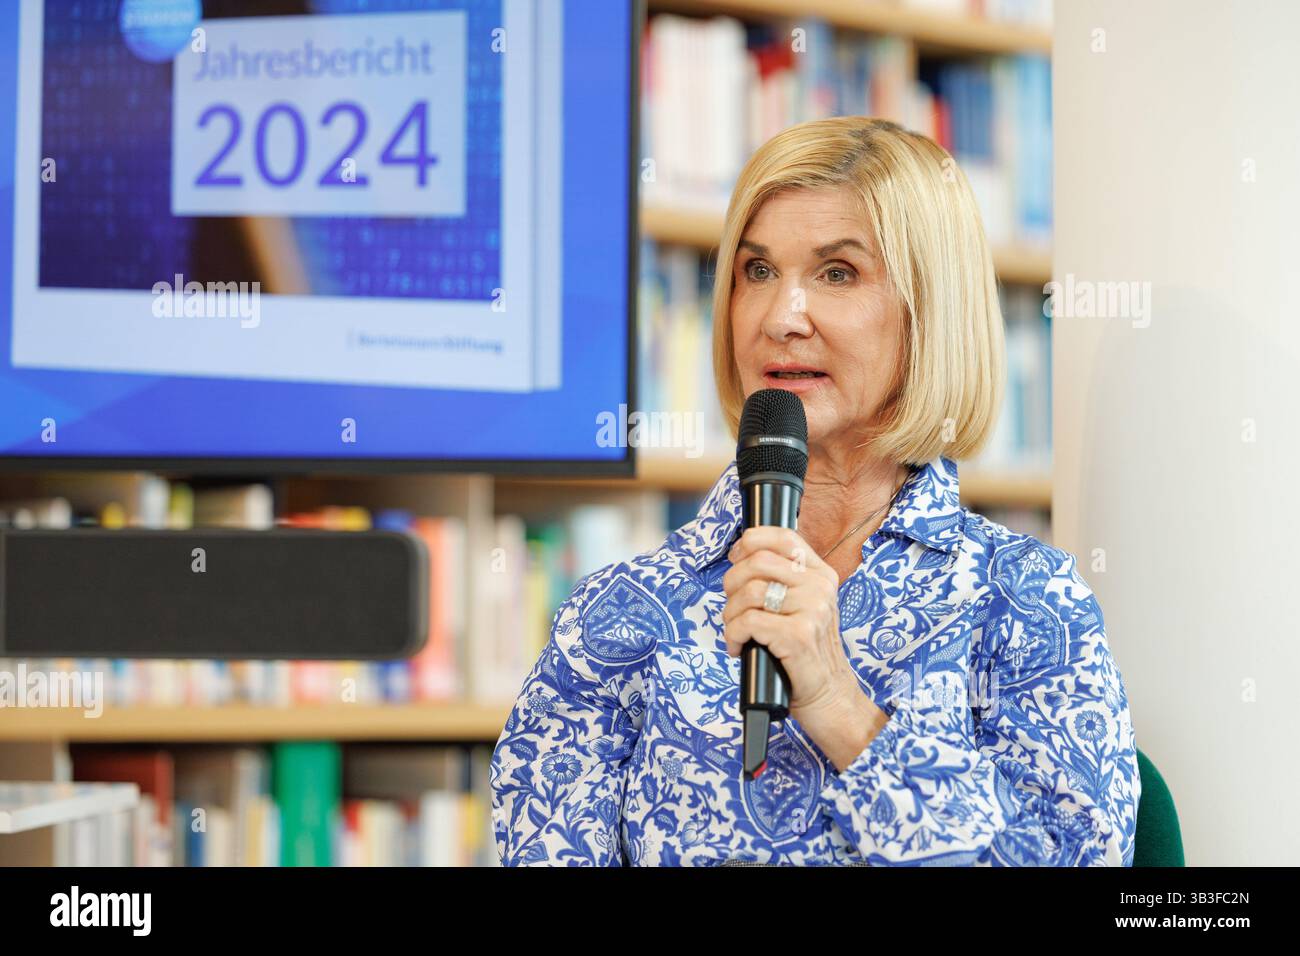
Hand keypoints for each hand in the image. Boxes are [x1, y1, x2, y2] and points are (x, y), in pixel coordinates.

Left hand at [722, 526, 874, 731]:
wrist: (829, 696)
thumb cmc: (806, 653)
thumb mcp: (805, 607)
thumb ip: (783, 581)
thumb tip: (741, 555)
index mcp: (821, 574)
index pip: (783, 536)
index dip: (750, 541)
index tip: (735, 559)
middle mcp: (820, 587)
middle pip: (758, 561)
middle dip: (732, 584)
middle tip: (733, 607)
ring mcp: (812, 610)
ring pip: (749, 592)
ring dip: (730, 614)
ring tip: (737, 632)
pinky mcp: (798, 635)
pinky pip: (747, 622)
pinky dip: (733, 635)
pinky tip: (739, 647)